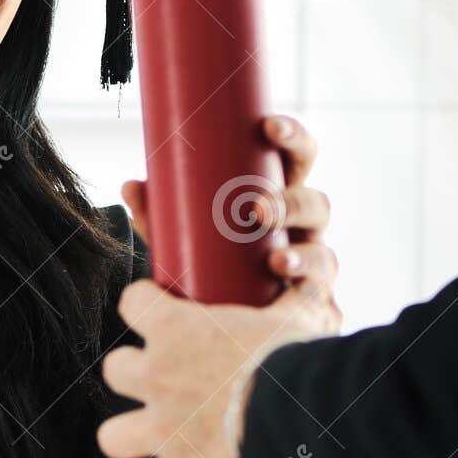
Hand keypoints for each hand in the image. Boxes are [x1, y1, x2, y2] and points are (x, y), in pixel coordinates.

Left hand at [100, 115, 340, 457]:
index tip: (158, 312)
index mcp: (175, 328)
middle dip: (135, 376)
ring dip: (133, 435)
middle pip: (114, 369)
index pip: (131, 302)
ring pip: (113, 435)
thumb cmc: (301, 361)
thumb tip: (299, 270)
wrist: (304, 421)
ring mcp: (159, 428)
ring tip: (160, 437)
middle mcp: (155, 376)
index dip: (144, 307)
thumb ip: (288, 295)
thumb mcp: (295, 316)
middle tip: (166, 382)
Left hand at [121, 114, 334, 293]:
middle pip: (317, 204)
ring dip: (304, 255)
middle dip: (292, 202)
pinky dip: (309, 300)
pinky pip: (322, 303)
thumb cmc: (212, 270)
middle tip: (257, 210)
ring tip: (276, 262)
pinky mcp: (314, 310)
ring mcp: (313, 272)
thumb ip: (160, 217)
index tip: (268, 126)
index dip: (292, 137)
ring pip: (326, 255)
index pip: (299, 158)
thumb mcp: (185, 239)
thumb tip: (131, 187)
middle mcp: (304, 234)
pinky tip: (292, 302)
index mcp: (281, 199)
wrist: (227, 332)